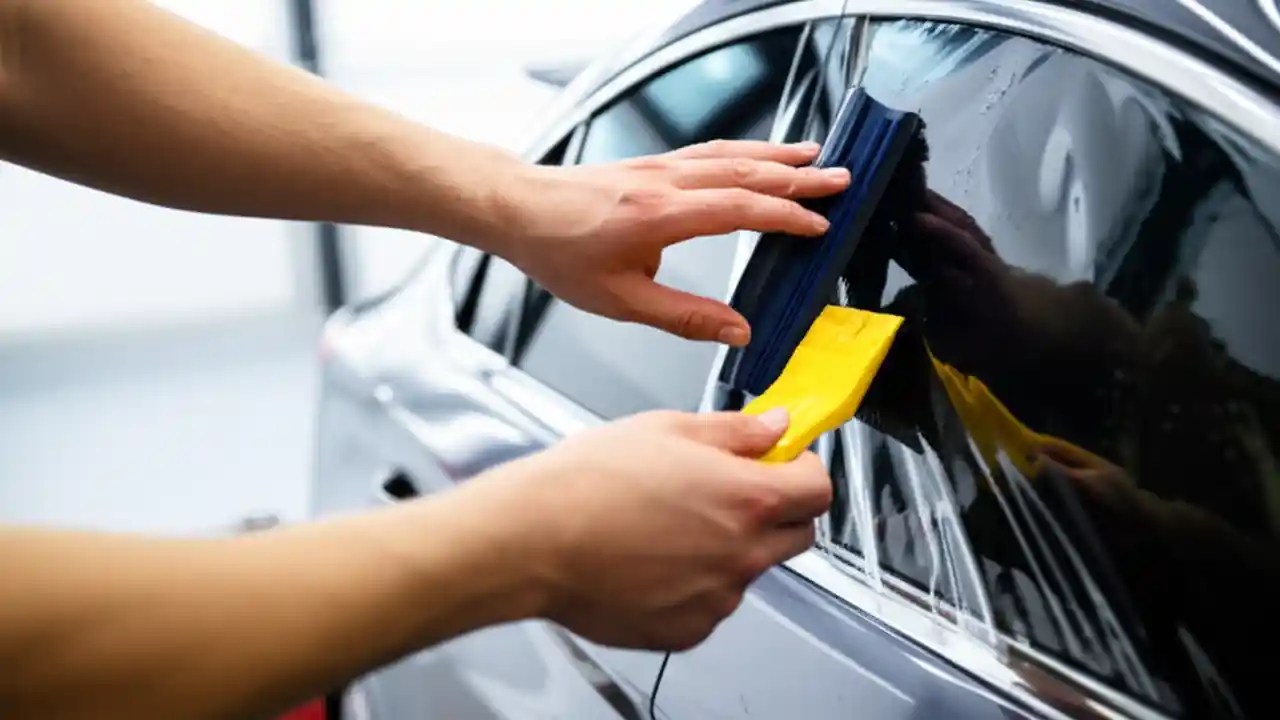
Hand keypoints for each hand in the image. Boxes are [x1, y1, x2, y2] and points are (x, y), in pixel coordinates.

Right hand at [472, 409, 831, 649]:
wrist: (532, 540)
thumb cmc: (586, 483)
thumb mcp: (667, 428)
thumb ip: (735, 432)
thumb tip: (774, 429)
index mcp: (746, 499)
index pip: (819, 489)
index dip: (804, 470)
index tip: (785, 464)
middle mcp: (741, 554)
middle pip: (798, 535)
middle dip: (778, 511)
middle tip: (732, 491)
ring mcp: (716, 598)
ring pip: (750, 569)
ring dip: (731, 547)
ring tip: (670, 525)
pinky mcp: (687, 629)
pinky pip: (712, 602)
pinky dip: (696, 582)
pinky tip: (653, 558)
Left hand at [493, 140, 849, 344]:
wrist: (519, 210)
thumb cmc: (560, 252)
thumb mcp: (620, 301)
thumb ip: (685, 317)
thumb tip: (738, 332)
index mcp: (660, 215)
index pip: (739, 209)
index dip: (785, 217)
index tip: (819, 227)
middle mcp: (665, 183)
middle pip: (746, 172)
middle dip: (799, 177)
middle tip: (842, 179)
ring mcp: (659, 167)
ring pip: (730, 154)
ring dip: (777, 155)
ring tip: (815, 158)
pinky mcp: (652, 164)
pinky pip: (709, 151)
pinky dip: (745, 151)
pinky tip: (760, 156)